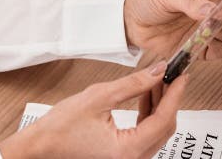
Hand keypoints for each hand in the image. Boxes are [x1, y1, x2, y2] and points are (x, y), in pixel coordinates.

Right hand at [0, 64, 185, 158]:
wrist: (39, 147)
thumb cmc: (60, 127)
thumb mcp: (99, 96)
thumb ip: (134, 84)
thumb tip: (158, 71)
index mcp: (126, 151)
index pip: (163, 120)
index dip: (175, 94)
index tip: (182, 76)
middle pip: (164, 128)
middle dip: (170, 99)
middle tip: (172, 75)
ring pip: (156, 132)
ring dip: (160, 105)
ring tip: (157, 80)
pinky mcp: (123, 156)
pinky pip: (145, 135)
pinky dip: (149, 115)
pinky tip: (146, 95)